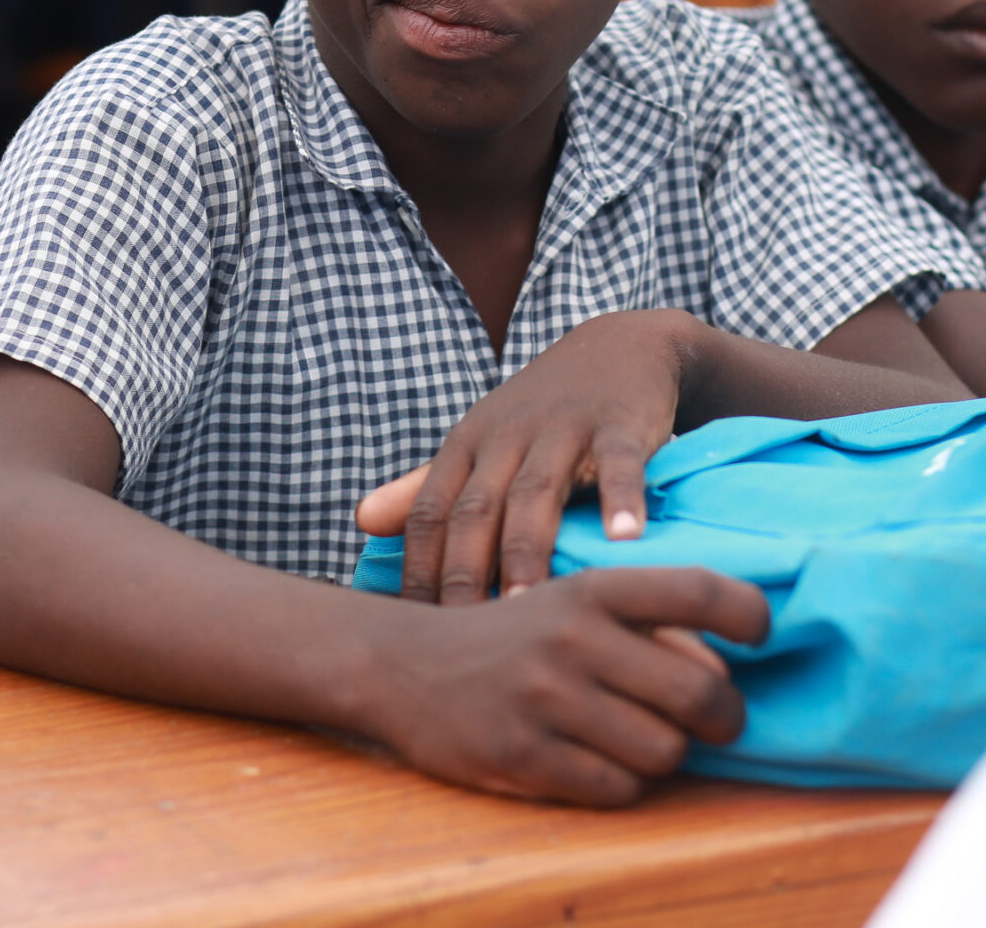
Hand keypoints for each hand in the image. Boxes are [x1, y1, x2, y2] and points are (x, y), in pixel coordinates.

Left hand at [357, 309, 697, 603]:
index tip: (413, 635)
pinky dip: (622, 498)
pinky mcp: (619, 423)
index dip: (418, 573)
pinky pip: (618, 463)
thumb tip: (360, 523)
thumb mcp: (479, 441)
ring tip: (525, 604)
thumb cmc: (542, 410)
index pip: (430, 515)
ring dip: (528, 549)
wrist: (621, 346)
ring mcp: (562, 428)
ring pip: (537, 492)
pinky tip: (624, 539)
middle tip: (460, 638)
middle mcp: (506, 435)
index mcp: (467, 445)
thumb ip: (424, 486)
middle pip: (476, 510)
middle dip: (464, 574)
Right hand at [364, 566, 768, 805]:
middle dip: (722, 718)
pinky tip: (599, 763)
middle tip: (713, 722)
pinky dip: (623, 785)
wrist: (404, 665)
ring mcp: (545, 699)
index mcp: (593, 588)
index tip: (761, 637)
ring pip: (665, 752)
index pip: (700, 590)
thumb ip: (650, 624)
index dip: (751, 615)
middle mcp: (572, 637)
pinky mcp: (522, 756)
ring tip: (641, 741)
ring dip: (666, 755)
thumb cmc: (515, 635)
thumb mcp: (573, 602)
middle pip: (702, 694)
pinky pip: (618, 790)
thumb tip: (725, 672)